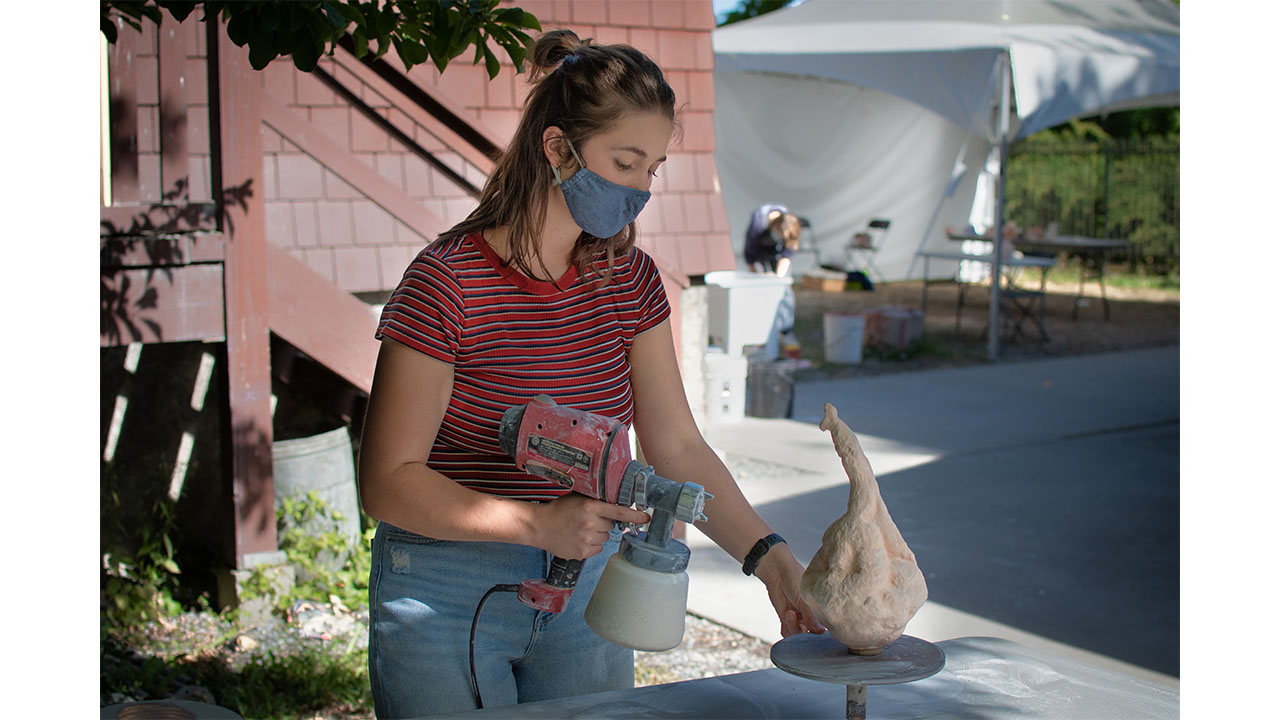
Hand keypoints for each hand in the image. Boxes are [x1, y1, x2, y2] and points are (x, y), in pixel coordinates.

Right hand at [535, 494, 650, 559]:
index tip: (647, 518)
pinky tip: (578, 538)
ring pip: (605, 538)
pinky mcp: (582, 552)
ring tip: (580, 529)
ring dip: (597, 534)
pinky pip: (597, 549)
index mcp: (590, 508)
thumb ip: (596, 501)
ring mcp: (586, 540)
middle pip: (611, 526)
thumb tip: (617, 504)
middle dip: (603, 523)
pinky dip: (591, 545)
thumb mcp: (578, 498)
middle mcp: (590, 524)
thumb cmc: (559, 510)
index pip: (618, 512)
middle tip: (587, 519)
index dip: (635, 516)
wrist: (539, 526)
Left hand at [754, 545, 825, 636]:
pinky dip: (785, 628)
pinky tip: (786, 616)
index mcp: (820, 611)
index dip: (820, 635)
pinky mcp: (786, 619)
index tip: (815, 633)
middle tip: (799, 620)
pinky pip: (787, 632)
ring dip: (792, 627)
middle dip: (803, 632)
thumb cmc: (795, 580)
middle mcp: (811, 617)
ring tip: (789, 613)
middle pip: (809, 636)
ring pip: (797, 635)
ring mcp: (799, 619)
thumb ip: (811, 618)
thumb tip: (821, 632)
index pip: (823, 629)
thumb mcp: (805, 600)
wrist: (777, 573)